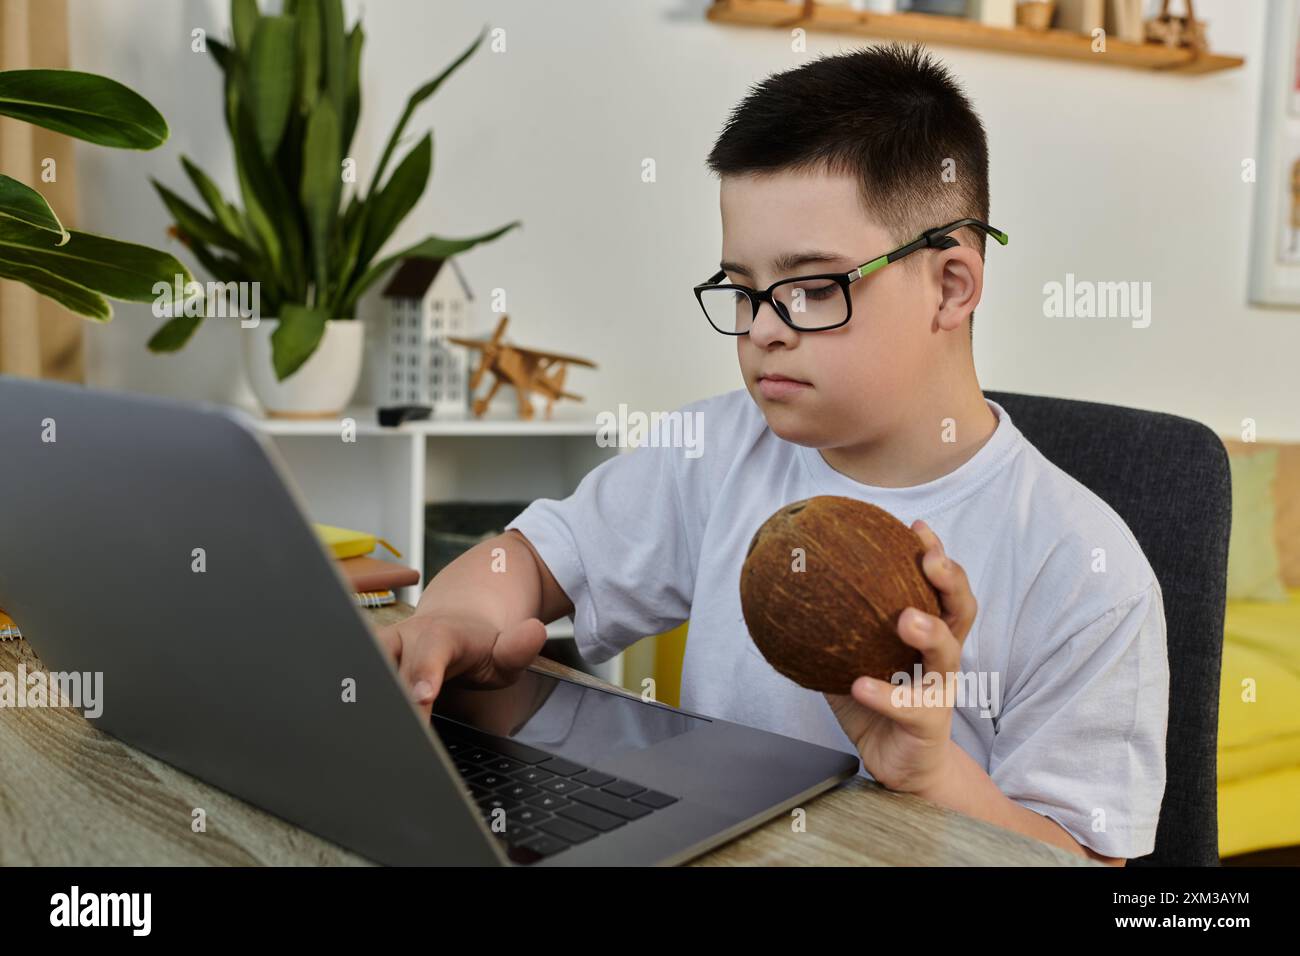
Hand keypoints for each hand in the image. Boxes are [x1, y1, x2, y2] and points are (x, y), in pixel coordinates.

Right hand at [372, 613, 548, 721]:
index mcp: (440, 635)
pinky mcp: (367, 661)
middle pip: (388, 667)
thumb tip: (535, 631)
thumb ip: (518, 648)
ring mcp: (382, 648)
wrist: (457, 622)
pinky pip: (357, 682)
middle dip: (388, 699)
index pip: (430, 653)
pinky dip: (354, 704)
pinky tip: (355, 733)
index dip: (424, 673)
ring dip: (361, 700)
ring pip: (362, 670)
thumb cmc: (481, 647)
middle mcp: (405, 638)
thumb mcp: (506, 650)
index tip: (423, 696)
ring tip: (365, 737)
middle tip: (393, 736)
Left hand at [824, 519, 977, 793]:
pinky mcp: (929, 724)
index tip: (916, 527)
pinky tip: (860, 684)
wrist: (900, 766)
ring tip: (907, 618)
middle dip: (950, 580)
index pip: (941, 587)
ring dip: (930, 632)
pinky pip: (909, 706)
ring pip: (948, 655)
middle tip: (930, 560)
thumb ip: (835, 629)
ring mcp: (940, 691)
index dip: (935, 555)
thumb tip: (789, 589)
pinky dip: (884, 694)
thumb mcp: (854, 658)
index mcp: (928, 635)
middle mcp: (941, 658)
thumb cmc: (878, 704)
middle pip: (961, 610)